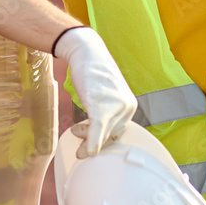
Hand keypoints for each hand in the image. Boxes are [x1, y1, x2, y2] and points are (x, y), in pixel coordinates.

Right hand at [54, 27, 136, 157]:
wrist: (86, 53)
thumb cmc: (94, 74)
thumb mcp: (105, 96)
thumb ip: (107, 114)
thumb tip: (97, 138)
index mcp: (130, 106)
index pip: (118, 132)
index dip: (103, 140)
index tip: (90, 144)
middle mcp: (127, 106)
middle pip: (110, 135)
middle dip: (93, 142)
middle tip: (80, 147)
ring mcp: (115, 105)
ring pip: (102, 134)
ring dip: (87, 140)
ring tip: (75, 133)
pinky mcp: (101, 104)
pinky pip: (97, 129)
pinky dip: (91, 142)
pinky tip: (86, 151)